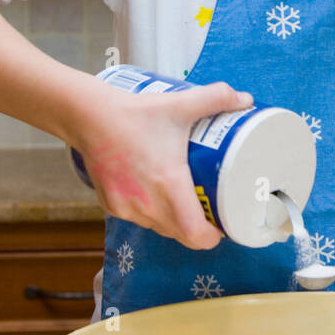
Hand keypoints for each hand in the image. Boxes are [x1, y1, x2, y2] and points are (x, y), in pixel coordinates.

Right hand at [69, 80, 252, 249]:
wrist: (88, 116)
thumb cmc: (135, 113)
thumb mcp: (181, 103)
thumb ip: (217, 98)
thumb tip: (246, 98)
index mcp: (168, 185)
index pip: (194, 233)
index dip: (212, 237)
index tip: (223, 226)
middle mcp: (146, 203)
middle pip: (181, 235)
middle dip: (198, 230)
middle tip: (212, 211)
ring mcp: (126, 207)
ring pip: (160, 229)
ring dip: (175, 224)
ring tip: (188, 204)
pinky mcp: (111, 206)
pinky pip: (139, 219)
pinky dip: (152, 215)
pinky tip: (159, 199)